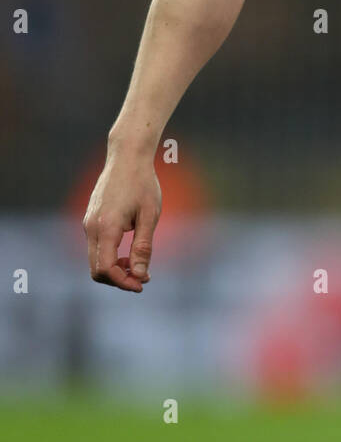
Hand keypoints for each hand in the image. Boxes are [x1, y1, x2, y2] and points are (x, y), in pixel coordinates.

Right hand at [83, 152, 161, 291]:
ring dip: (115, 269)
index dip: (123, 282)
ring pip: (95, 260)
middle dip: (119, 279)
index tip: (142, 284)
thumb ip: (143, 247)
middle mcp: (91, 227)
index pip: (106, 268)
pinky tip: (129, 251)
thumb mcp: (150, 215)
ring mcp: (88, 223)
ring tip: (138, 263)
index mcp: (106, 227)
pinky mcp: (90, 220)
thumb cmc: (143, 183)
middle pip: (97, 269)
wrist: (127, 157)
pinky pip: (95, 248)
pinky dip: (110, 257)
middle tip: (143, 277)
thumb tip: (140, 276)